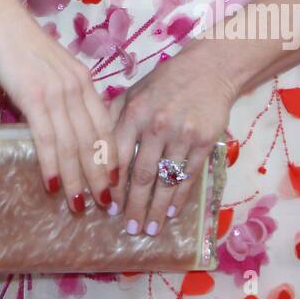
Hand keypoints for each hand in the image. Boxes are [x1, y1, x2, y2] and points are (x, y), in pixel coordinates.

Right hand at [0, 0, 117, 214]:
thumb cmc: (17, 40)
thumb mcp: (50, 65)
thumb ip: (61, 89)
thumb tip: (61, 119)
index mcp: (83, 79)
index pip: (105, 126)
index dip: (112, 156)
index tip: (116, 182)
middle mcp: (76, 86)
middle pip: (94, 140)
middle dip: (101, 176)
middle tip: (106, 206)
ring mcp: (56, 91)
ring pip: (72, 144)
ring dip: (77, 178)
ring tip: (81, 206)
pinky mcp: (33, 95)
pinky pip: (46, 138)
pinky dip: (51, 165)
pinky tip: (53, 185)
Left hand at [103, 41, 236, 236]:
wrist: (208, 70)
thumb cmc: (165, 82)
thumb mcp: (133, 92)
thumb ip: (112, 117)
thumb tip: (91, 145)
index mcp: (134, 113)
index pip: (117, 157)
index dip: (112, 185)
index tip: (107, 207)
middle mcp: (156, 125)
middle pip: (141, 175)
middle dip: (134, 206)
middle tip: (129, 228)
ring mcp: (182, 135)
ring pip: (166, 180)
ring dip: (157, 209)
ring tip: (150, 228)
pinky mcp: (204, 142)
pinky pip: (189, 176)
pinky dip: (180, 197)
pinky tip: (172, 212)